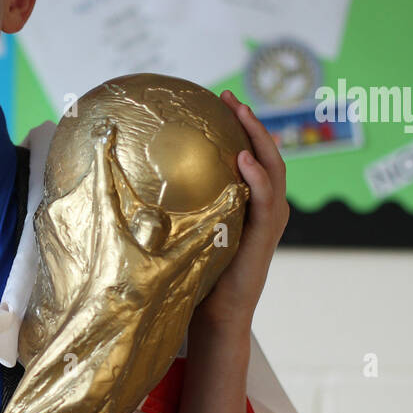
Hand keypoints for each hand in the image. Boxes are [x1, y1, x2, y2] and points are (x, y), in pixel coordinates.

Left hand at [195, 89, 289, 329]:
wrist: (216, 314)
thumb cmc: (199, 275)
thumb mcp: (189, 231)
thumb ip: (180, 207)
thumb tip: (139, 182)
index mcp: (249, 203)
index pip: (251, 156)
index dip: (241, 128)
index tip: (221, 102)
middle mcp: (264, 207)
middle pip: (266, 154)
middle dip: (252, 123)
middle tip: (231, 98)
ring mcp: (268, 220)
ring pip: (274, 169)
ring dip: (259, 139)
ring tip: (242, 114)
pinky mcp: (265, 236)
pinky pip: (265, 200)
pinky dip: (258, 176)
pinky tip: (243, 157)